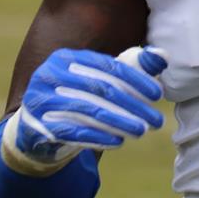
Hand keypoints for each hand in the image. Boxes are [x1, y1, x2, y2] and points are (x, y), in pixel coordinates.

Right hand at [1, 45, 166, 174]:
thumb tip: (162, 55)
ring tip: (141, 131)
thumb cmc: (76, 100)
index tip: (157, 94)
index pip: (106, 66)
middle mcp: (50, 75)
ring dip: (119, 122)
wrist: (36, 131)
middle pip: (99, 88)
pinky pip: (72, 132)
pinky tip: (118, 142)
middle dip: (132, 105)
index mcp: (66, 58)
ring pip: (88, 110)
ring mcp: (40, 100)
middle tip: (155, 120)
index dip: (135, 79)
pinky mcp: (36, 126)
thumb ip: (131, 66)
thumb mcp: (100, 81)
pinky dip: (98, 137)